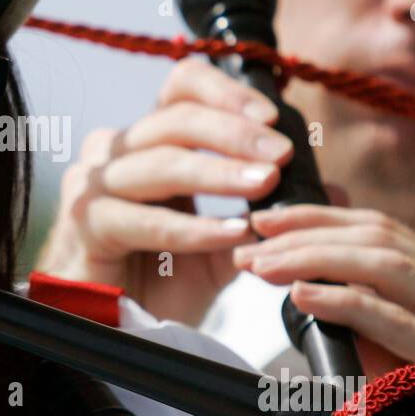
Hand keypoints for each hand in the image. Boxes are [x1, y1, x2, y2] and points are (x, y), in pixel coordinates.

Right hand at [34, 57, 295, 324]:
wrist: (115, 328)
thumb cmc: (158, 280)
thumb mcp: (222, 242)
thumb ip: (262, 211)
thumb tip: (330, 190)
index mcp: (146, 141)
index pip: (182, 88)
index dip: (226, 94)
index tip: (272, 118)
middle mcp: (114, 152)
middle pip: (175, 119)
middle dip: (235, 134)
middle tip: (282, 154)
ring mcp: (93, 185)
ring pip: (161, 163)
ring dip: (219, 173)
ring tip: (264, 184)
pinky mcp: (84, 225)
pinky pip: (144, 219)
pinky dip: (192, 226)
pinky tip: (232, 233)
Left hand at [232, 204, 414, 375]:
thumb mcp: (409, 350)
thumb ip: (371, 315)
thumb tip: (304, 286)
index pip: (381, 227)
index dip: (319, 218)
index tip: (267, 223)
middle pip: (378, 236)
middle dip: (306, 233)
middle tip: (251, 244)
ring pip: (384, 265)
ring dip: (313, 259)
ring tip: (263, 266)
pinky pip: (394, 318)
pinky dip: (342, 301)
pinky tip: (302, 295)